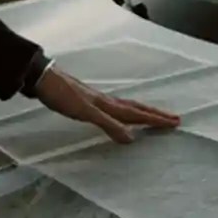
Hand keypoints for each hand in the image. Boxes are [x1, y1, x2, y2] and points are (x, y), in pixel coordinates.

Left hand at [34, 67, 180, 142]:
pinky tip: (120, 114)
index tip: (175, 122)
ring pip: (127, 107)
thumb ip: (108, 125)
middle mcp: (107, 101)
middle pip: (137, 108)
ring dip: (143, 112)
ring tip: (154, 116)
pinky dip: (125, 113)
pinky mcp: (88, 101)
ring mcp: (98, 100)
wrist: (42, 79)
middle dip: (155, 115)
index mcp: (109, 104)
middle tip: (174, 119)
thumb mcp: (86, 112)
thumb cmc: (62, 96)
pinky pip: (116, 108)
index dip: (156, 119)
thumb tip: (131, 138)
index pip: (138, 113)